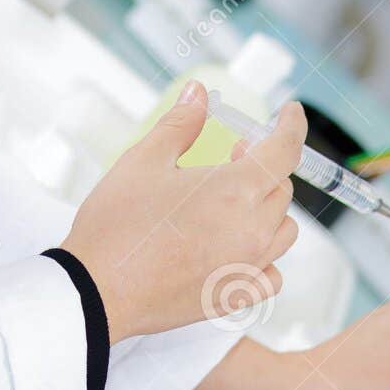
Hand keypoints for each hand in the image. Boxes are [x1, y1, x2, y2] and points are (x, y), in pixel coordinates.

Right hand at [60, 81, 305, 343]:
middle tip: (234, 155)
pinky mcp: (238, 296)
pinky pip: (273, 273)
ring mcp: (249, 266)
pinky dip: (266, 257)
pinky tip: (241, 246)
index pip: (285, 151)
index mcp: (235, 190)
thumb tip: (199, 93)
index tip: (290, 113)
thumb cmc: (117, 226)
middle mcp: (253, 230)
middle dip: (264, 166)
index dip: (291, 126)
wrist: (98, 290)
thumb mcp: (144, 161)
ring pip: (283, 230)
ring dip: (267, 209)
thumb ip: (180, 124)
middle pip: (281, 189)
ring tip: (233, 201)